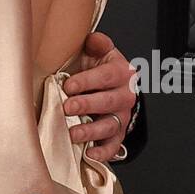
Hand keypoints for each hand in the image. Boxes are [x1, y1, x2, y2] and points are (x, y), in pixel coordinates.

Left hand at [61, 30, 136, 162]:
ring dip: (92, 131)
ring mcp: (122, 116)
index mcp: (121, 72)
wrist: (110, 85)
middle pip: (108, 102)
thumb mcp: (99, 51)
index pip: (106, 76)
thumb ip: (97, 43)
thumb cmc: (99, 67)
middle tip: (68, 107)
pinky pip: (114, 145)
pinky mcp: (118, 133)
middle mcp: (125, 95)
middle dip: (87, 105)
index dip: (87, 81)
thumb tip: (93, 39)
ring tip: (73, 133)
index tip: (68, 85)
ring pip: (111, 125)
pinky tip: (90, 154)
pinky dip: (104, 152)